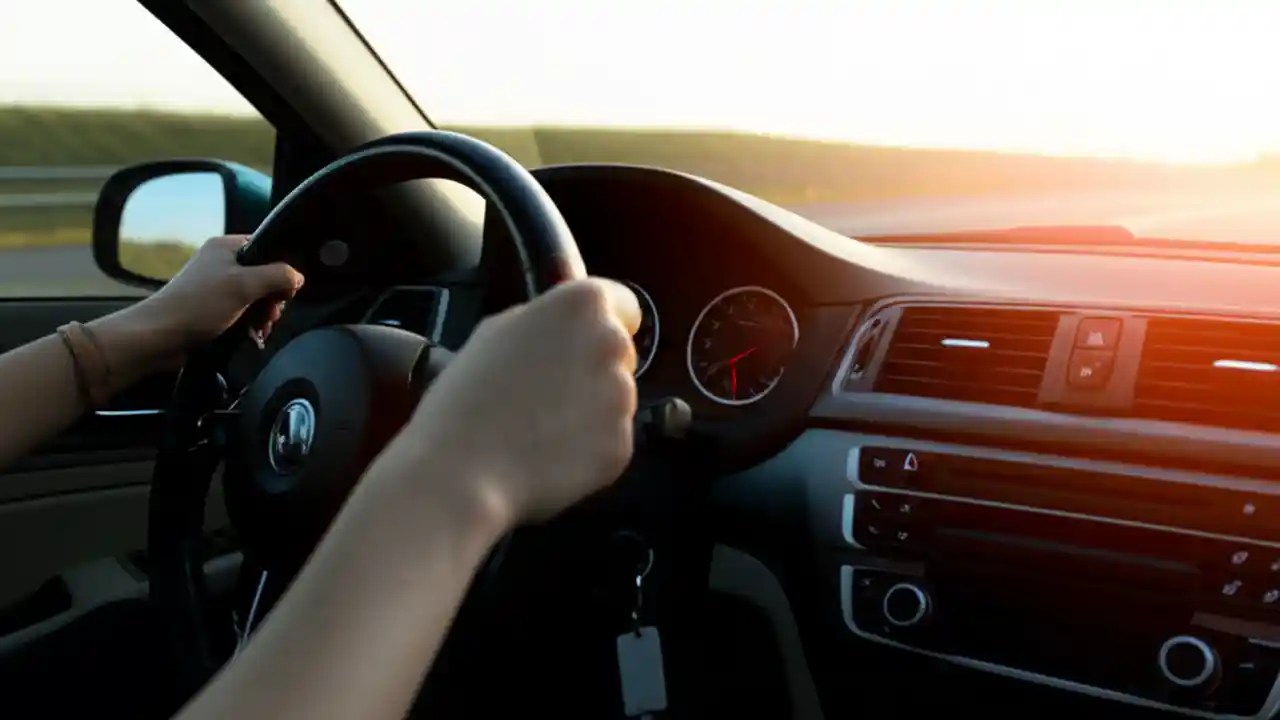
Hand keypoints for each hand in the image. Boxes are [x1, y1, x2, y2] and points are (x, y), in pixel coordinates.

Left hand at [131, 235, 304, 360]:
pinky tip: (253, 334)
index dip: (281, 268)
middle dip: (273, 297)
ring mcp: (215, 286)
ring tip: (261, 329)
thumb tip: (298, 277)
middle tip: (271, 315)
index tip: (284, 291)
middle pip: (264, 275)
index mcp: (225, 247)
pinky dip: (251, 322)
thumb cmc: (200, 305)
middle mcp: (220, 262)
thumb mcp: (245, 285)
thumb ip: (278, 276)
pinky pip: (242, 311)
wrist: (159, 337)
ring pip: (255, 296)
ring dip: (263, 314)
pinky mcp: (211, 308)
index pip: (266, 248)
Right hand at [397, 278, 640, 526]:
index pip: (624, 304)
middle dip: (593, 367)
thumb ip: (545, 311)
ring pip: (616, 399)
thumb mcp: (497, 329)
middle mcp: (613, 344)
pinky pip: (611, 441)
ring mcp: (622, 398)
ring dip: (590, 409)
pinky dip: (588, 448)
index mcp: (584, 304)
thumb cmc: (467, 395)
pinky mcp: (622, 445)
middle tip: (546, 388)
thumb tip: (569, 285)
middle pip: (620, 352)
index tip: (578, 341)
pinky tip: (549, 452)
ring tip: (540, 425)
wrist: (462, 470)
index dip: (599, 324)